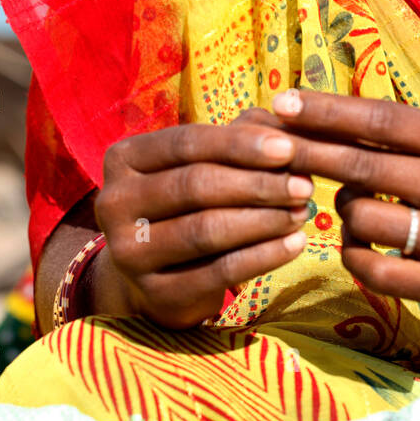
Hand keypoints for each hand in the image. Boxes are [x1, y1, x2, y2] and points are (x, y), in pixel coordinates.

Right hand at [93, 118, 315, 328]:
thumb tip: (287, 126)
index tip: (289, 147)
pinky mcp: (154, 294)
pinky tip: (296, 244)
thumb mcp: (203, 163)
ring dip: (265, 219)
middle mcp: (113, 203)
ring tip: (304, 212)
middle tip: (305, 185)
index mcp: (123, 158)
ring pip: (207, 230)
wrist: (156, 274)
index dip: (240, 144)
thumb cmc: (188, 202)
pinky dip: (264, 256)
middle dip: (258, 184)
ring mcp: (128, 253)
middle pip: (196, 186)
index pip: (187, 143)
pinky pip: (219, 272)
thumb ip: (240, 139)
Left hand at [268, 88, 419, 306]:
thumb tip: (294, 110)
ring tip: (355, 203)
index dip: (327, 112)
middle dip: (309, 153)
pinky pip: (370, 268)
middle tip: (271, 146)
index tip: (282, 102)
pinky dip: (352, 251)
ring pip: (361, 218)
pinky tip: (360, 240)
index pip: (381, 121)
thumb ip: (374, 128)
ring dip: (343, 208)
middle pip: (364, 167)